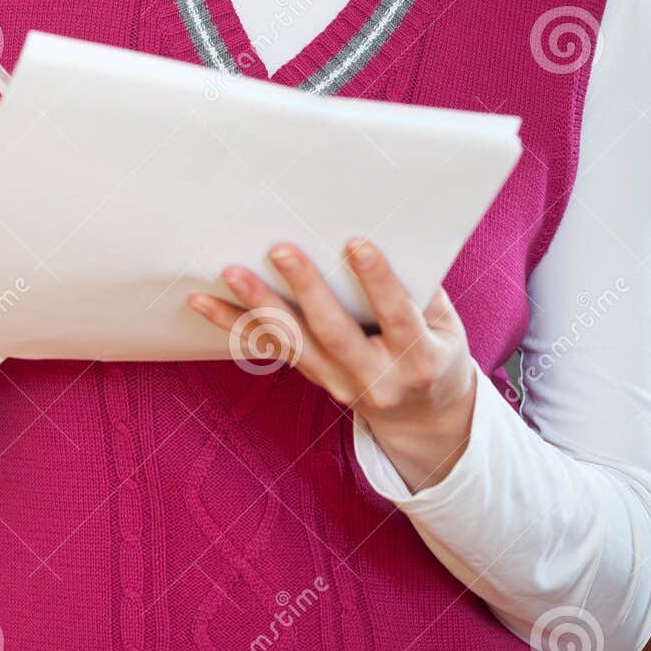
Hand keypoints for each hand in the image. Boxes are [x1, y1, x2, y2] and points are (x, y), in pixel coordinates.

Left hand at [187, 237, 477, 493]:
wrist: (424, 418)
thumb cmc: (437, 351)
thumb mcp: (447, 326)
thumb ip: (422, 289)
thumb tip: (395, 232)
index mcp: (419, 358)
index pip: (397, 317)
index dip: (378, 282)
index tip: (357, 244)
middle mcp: (376, 377)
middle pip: (335, 332)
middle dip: (307, 289)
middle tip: (282, 249)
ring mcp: (340, 383)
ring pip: (294, 342)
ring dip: (259, 306)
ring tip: (231, 273)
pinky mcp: (314, 378)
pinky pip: (272, 349)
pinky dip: (235, 325)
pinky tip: (204, 302)